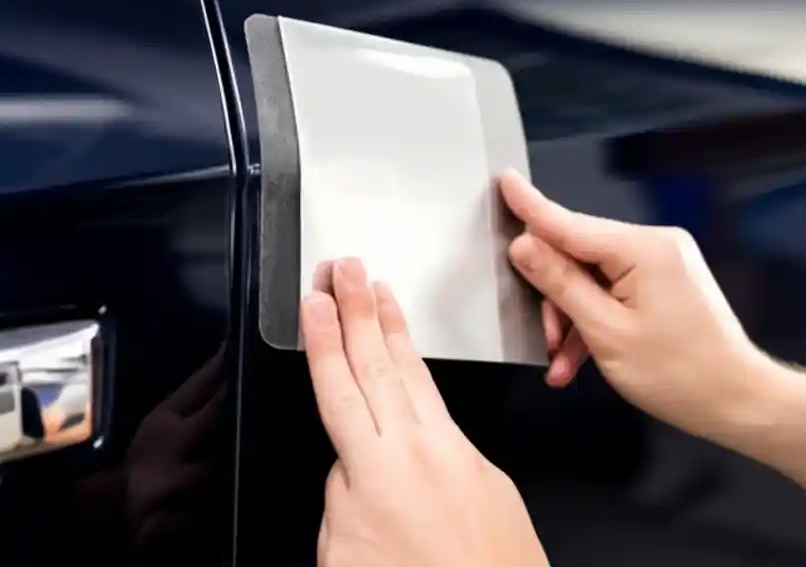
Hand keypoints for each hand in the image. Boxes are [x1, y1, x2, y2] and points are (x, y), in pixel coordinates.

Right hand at [301, 258, 548, 566]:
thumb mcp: (344, 555)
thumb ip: (342, 499)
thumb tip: (351, 469)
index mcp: (374, 471)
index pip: (340, 387)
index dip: (325, 340)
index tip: (316, 300)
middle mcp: (417, 451)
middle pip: (379, 365)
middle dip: (359, 310)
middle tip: (348, 266)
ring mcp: (458, 455)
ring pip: (418, 379)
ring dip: (395, 331)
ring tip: (382, 292)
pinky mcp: (489, 470)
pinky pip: (447, 411)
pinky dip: (426, 381)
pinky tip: (416, 368)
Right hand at [499, 170, 778, 441]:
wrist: (737, 402)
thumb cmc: (682, 374)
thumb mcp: (605, 331)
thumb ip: (560, 283)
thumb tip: (525, 247)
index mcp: (643, 249)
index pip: (570, 223)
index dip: (531, 207)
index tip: (505, 182)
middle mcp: (655, 246)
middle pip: (577, 254)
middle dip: (553, 296)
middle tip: (544, 338)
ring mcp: (661, 264)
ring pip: (590, 279)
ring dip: (570, 319)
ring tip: (561, 361)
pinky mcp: (663, 283)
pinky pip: (612, 292)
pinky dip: (592, 323)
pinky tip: (576, 359)